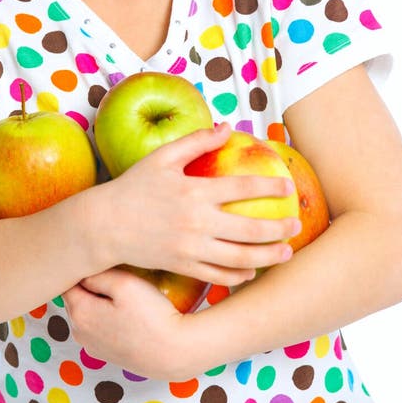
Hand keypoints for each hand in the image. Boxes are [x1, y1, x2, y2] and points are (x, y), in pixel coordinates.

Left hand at [64, 267, 190, 379]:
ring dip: (98, 298)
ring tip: (121, 289)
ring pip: (87, 310)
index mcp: (79, 313)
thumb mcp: (124, 283)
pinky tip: (126, 309)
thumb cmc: (151, 315)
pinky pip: (98, 325)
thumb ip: (96, 273)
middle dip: (88, 282)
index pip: (67, 280)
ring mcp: (92, 346)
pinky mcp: (107, 353)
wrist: (175, 353)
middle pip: (76, 295)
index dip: (79, 265)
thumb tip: (81, 269)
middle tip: (111, 268)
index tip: (93, 255)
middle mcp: (79, 333)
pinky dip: (106, 314)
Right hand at [102, 123, 299, 286]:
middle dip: (278, 228)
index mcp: (194, 191)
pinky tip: (252, 270)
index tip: (288, 186)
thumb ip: (196, 142)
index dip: (270, 187)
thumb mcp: (162, 157)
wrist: (104, 226)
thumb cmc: (133, 187)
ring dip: (267, 256)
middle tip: (296, 224)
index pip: (243, 188)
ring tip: (286, 253)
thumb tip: (226, 127)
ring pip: (239, 257)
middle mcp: (196, 222)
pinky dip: (239, 275)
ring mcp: (190, 248)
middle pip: (249, 228)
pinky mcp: (183, 267)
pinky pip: (218, 275)